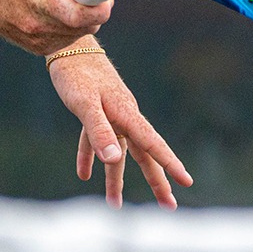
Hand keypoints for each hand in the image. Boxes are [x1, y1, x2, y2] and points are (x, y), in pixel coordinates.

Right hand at [0, 0, 112, 55]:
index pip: (80, 14)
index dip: (100, 7)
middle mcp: (38, 23)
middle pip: (87, 24)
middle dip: (95, 9)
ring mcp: (38, 40)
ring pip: (81, 33)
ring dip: (84, 18)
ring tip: (65, 0)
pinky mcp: (39, 50)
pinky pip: (69, 39)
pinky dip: (71, 27)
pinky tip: (56, 13)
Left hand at [47, 43, 191, 207]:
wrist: (65, 45)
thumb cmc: (76, 73)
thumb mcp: (84, 104)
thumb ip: (99, 131)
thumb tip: (113, 160)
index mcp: (126, 114)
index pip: (152, 144)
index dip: (170, 164)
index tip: (187, 182)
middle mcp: (124, 117)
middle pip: (143, 154)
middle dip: (156, 181)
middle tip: (170, 207)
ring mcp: (110, 115)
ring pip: (118, 153)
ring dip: (115, 179)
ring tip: (114, 205)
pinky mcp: (94, 111)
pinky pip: (94, 140)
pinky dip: (89, 157)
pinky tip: (84, 175)